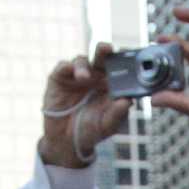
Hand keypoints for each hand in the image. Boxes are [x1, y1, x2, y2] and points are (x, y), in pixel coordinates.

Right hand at [37, 48, 134, 170]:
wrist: (66, 140)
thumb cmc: (91, 130)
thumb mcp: (106, 126)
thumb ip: (117, 114)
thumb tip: (128, 101)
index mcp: (110, 83)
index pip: (118, 66)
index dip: (123, 59)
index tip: (128, 56)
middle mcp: (95, 75)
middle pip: (100, 57)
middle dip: (103, 49)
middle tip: (106, 48)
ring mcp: (76, 75)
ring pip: (81, 61)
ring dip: (83, 66)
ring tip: (83, 77)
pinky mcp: (59, 78)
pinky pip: (62, 67)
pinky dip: (65, 66)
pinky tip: (69, 70)